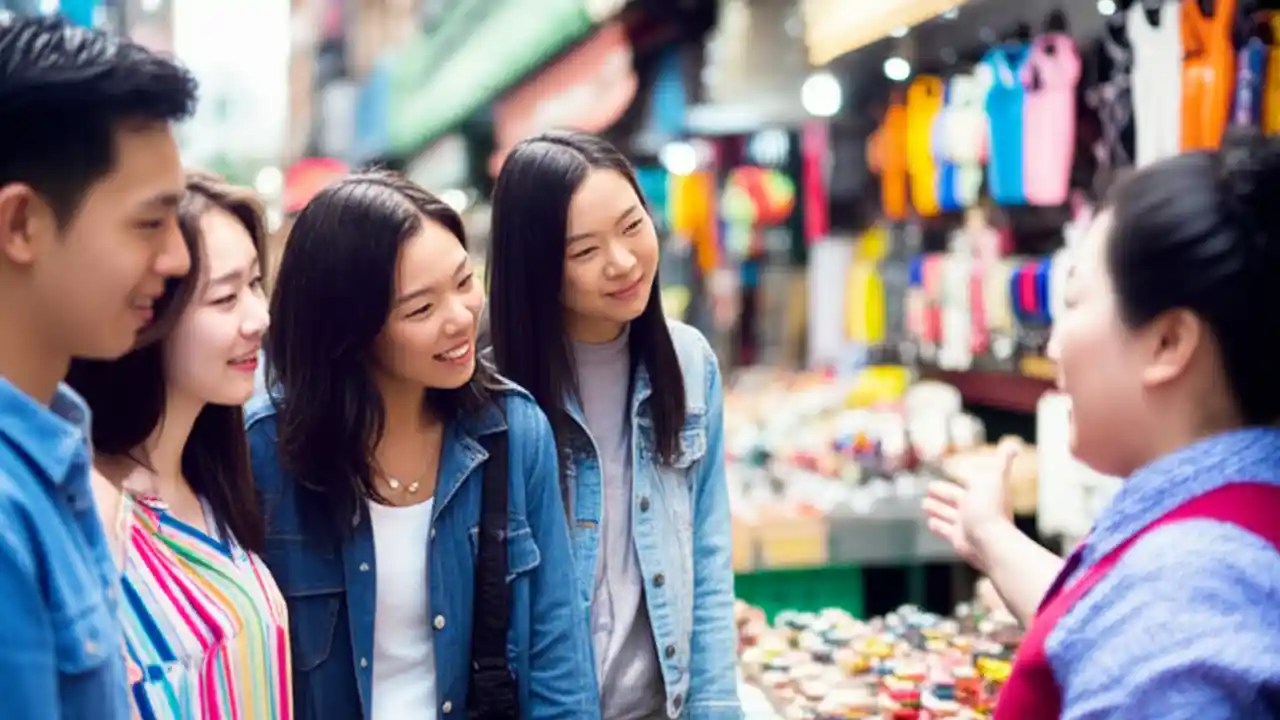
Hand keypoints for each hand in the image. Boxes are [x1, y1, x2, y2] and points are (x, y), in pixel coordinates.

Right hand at [923, 437, 1021, 569]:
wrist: (990, 542)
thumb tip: (1013, 444)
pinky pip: (945, 531)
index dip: (959, 476)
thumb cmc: (991, 508)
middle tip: (930, 487)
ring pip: (948, 514)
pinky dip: (937, 525)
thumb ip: (1002, 461)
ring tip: (924, 504)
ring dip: (937, 508)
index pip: (969, 481)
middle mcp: (976, 509)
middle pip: (956, 498)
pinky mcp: (958, 539)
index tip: (947, 469)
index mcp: (983, 492)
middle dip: (943, 492)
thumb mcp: (996, 477)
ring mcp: (967, 525)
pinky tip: (930, 522)